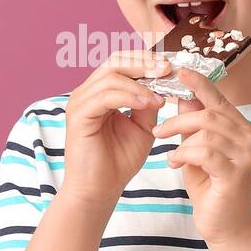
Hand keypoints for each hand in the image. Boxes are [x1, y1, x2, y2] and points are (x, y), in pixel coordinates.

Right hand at [61, 50, 168, 206]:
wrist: (100, 190)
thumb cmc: (119, 161)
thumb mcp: (143, 126)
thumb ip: (149, 103)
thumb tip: (162, 82)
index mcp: (100, 92)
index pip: (121, 62)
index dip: (146, 60)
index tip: (171, 66)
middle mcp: (87, 92)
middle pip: (115, 61)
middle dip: (144, 63)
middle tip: (168, 69)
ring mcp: (80, 102)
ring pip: (111, 76)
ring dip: (140, 83)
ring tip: (160, 96)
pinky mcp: (78, 115)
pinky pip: (105, 96)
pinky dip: (129, 96)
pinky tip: (147, 104)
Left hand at [150, 67, 250, 246]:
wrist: (223, 225)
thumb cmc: (209, 186)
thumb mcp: (196, 149)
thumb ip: (193, 125)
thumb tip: (182, 97)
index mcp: (240, 127)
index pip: (218, 98)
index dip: (198, 83)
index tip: (178, 71)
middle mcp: (248, 137)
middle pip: (208, 114)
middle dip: (177, 121)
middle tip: (157, 131)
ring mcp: (245, 155)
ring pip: (206, 132)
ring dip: (179, 140)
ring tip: (168, 154)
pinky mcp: (236, 174)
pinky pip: (205, 153)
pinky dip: (184, 155)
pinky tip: (174, 163)